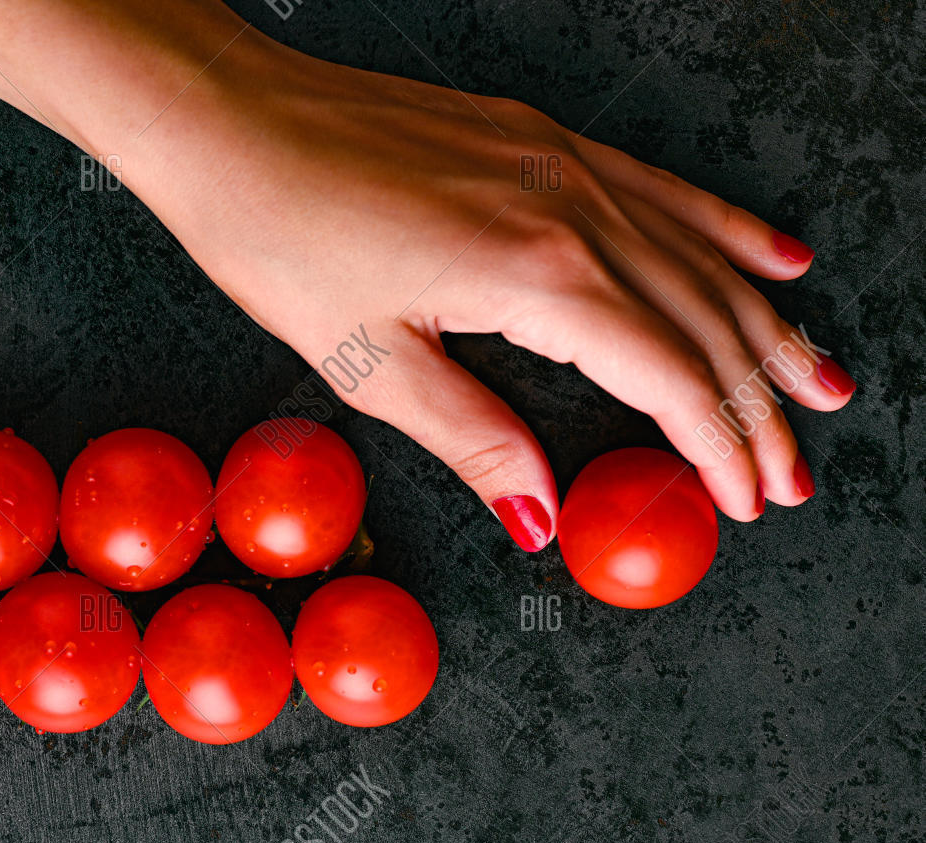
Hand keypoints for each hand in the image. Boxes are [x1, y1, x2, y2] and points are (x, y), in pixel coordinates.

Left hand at [117, 31, 853, 548]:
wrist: (232, 123)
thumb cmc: (280, 236)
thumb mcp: (371, 364)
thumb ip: (474, 440)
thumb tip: (543, 513)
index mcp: (537, 274)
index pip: (668, 376)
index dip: (718, 446)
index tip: (747, 499)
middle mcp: (573, 208)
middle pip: (703, 319)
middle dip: (757, 405)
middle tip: (793, 472)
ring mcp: (564, 164)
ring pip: (701, 254)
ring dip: (764, 326)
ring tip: (817, 383)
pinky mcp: (541, 141)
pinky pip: (665, 191)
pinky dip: (727, 229)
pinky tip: (775, 255)